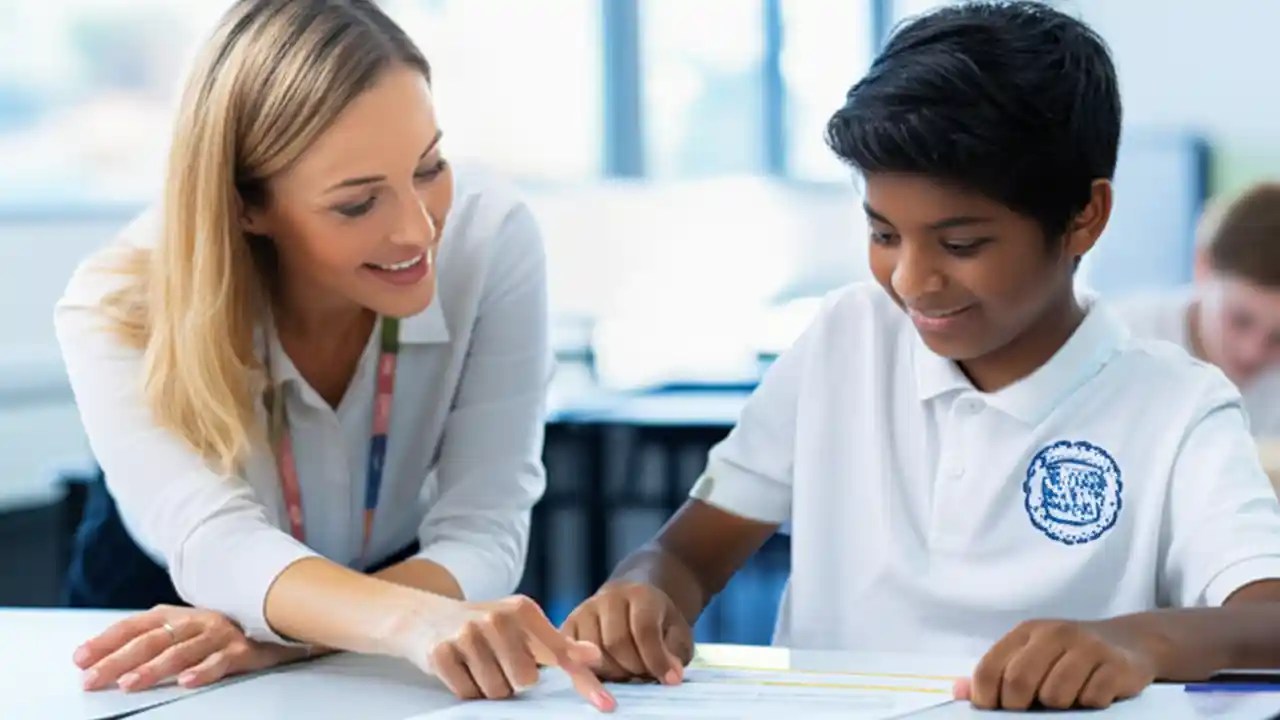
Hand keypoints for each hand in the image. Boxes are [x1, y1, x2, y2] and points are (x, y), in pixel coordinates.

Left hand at [74, 605, 308, 691]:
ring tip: (129, 685)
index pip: (135, 626)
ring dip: (152, 668)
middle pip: (151, 640)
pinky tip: (187, 682)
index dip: (106, 641)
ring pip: (181, 651)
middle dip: (118, 660)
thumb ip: (156, 642)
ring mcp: (220, 634)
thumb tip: (110, 663)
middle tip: (93, 680)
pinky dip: (203, 671)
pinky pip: (221, 661)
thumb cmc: (225, 633)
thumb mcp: (188, 632)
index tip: (80, 659)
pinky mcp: (244, 649)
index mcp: (178, 615)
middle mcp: (196, 620)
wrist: (281, 621)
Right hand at [407, 595, 615, 711]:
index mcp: (524, 611)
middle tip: (498, 660)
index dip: (585, 681)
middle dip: (513, 680)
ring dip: (489, 686)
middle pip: (526, 682)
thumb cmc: (486, 627)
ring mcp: (468, 634)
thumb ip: (558, 645)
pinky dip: (467, 688)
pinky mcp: (442, 653)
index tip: (607, 705)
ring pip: (497, 692)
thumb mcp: (523, 627)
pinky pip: (468, 694)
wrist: (426, 616)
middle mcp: (497, 618)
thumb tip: (594, 656)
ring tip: (478, 663)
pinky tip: (460, 667)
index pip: (561, 653)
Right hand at [562, 581, 693, 683]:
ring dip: (611, 675)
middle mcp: (608, 598)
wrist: (633, 601)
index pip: (644, 628)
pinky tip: (605, 682)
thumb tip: (670, 675)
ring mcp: (584, 612)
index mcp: (640, 594)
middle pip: (615, 643)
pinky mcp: (568, 627)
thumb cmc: (658, 622)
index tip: (669, 680)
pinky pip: (571, 658)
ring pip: (590, 653)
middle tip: (644, 677)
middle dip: (632, 668)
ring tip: (627, 676)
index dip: (656, 658)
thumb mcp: (677, 632)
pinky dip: (588, 677)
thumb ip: (675, 651)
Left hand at [955, 619, 1156, 709]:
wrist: (1130, 642)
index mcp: (1026, 631)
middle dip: (1019, 707)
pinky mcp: (1116, 665)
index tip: (995, 711)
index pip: (990, 669)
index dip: (986, 699)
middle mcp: (1054, 633)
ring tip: (1067, 697)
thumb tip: (959, 692)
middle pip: (1019, 681)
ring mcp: (1087, 647)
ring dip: (1059, 706)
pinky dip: (1089, 704)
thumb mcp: (1030, 654)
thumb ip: (996, 673)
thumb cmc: (1069, 654)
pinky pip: (1091, 699)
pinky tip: (1093, 693)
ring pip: (1056, 695)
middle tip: (1032, 709)